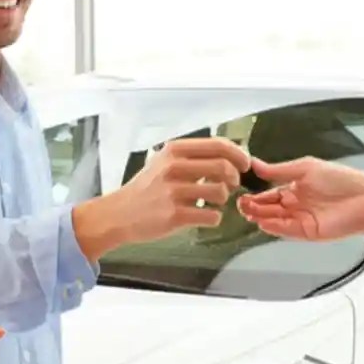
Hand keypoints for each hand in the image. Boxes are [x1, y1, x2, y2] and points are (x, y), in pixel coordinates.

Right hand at [73, 137, 251, 259]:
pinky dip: (214, 217)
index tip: (245, 164)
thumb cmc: (146, 189)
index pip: (217, 145)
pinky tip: (205, 216)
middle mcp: (173, 168)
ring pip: (220, 192)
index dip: (238, 154)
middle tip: (232, 185)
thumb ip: (192, 158)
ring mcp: (173, 192)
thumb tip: (229, 155)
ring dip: (224, 198)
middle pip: (223, 167)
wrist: (119, 214)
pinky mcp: (174, 215)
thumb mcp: (163, 163)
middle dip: (234, 178)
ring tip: (214, 201)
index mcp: (174, 151)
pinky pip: (211, 216)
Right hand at [236, 157, 363, 240]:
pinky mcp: (308, 232)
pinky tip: (263, 222)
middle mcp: (297, 204)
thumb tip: (256, 164)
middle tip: (240, 204)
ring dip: (261, 217)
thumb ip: (279, 170)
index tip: (242, 193)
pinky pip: (286, 230)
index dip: (256, 194)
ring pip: (275, 219)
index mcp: (297, 187)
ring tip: (247, 212)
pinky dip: (274, 227)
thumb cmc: (342, 179)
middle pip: (270, 208)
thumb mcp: (306, 168)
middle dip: (254, 207)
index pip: (270, 193)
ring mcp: (302, 219)